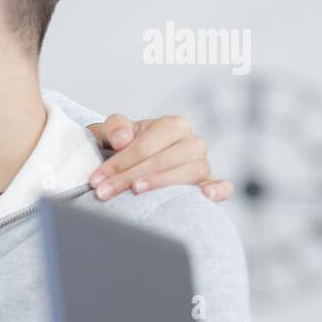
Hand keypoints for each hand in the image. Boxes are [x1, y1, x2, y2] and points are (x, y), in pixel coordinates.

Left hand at [86, 114, 232, 201]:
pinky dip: (218, 190)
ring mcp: (203, 164)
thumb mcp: (113, 132)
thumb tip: (123, 138)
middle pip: (165, 159)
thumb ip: (115, 127)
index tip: (97, 178)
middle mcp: (192, 143)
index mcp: (173, 125)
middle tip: (105, 191)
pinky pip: (223, 186)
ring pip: (190, 172)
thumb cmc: (124, 148)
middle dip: (130, 176)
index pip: (146, 145)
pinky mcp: (209, 183)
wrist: (135, 163)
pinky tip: (205, 196)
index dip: (120, 161)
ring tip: (136, 191)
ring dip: (161, 183)